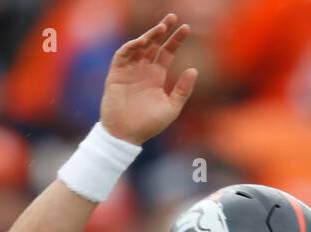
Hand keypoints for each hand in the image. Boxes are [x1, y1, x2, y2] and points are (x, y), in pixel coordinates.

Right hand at [100, 13, 196, 145]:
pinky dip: (131, 47)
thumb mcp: (171, 107)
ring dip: (148, 36)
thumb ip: (183, 90)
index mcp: (156, 76)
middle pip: (153, 44)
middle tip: (172, 17)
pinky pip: (122, 55)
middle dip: (162, 30)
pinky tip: (142, 41)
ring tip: (160, 29)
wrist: (126, 136)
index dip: (176, 40)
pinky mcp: (116, 74)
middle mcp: (143, 70)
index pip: (167, 52)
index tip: (186, 28)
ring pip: (139, 46)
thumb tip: (194, 69)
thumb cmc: (149, 124)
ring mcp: (129, 71)